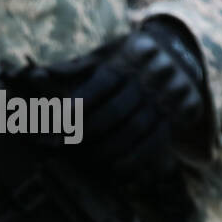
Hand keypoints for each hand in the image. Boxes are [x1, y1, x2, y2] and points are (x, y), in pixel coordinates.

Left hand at [22, 19, 206, 183]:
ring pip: (137, 129)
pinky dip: (135, 159)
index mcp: (134, 55)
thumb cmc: (131, 56)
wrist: (184, 53)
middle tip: (63, 148)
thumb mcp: (108, 53)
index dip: (77, 105)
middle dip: (87, 133)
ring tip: (86, 160)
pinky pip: (158, 141)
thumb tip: (37, 75)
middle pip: (118, 110)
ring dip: (108, 149)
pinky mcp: (182, 113)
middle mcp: (156, 74)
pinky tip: (115, 169)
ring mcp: (172, 95)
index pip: (102, 83)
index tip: (55, 124)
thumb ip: (76, 67)